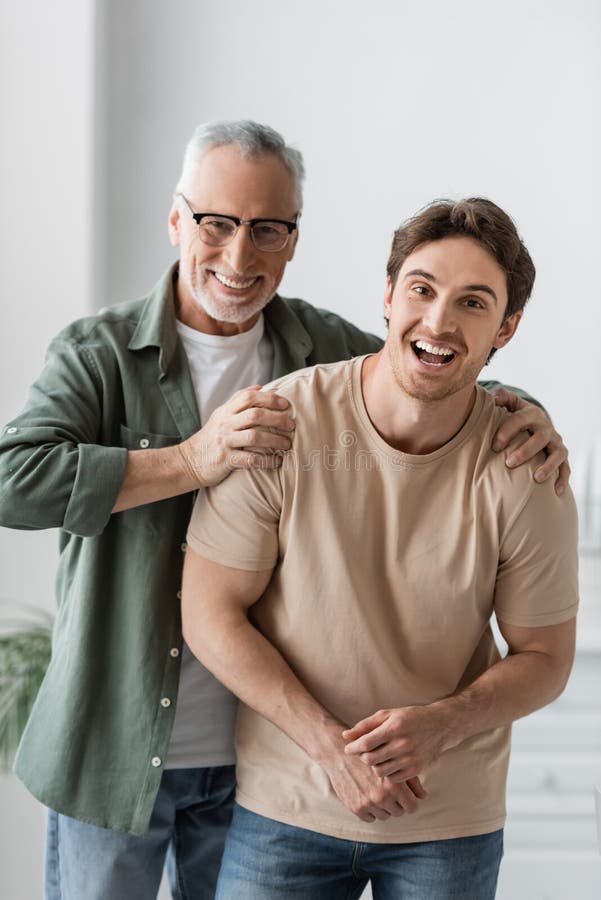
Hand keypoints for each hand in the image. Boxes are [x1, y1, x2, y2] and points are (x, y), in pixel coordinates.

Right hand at [178, 386, 294, 486]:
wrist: (188, 461)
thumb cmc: (210, 437)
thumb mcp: (221, 414)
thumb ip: (239, 400)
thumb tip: (261, 387)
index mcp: (226, 411)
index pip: (249, 397)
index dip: (269, 399)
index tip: (286, 404)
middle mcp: (225, 424)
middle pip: (255, 415)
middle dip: (277, 419)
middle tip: (291, 425)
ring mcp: (225, 441)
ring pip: (255, 436)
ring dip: (275, 440)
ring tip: (287, 444)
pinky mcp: (226, 460)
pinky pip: (250, 459)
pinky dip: (266, 461)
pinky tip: (277, 462)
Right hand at [320, 737, 427, 822]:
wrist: (339, 754)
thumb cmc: (369, 753)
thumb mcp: (393, 761)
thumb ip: (412, 780)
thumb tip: (425, 796)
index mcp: (395, 785)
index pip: (412, 807)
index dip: (410, 801)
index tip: (405, 795)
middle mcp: (382, 796)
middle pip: (399, 812)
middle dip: (396, 803)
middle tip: (388, 790)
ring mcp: (368, 804)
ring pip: (384, 816)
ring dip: (383, 807)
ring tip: (376, 790)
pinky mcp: (356, 808)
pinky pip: (370, 818)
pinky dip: (369, 810)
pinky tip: (366, 794)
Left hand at [343, 706, 446, 782]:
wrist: (440, 726)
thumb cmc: (410, 718)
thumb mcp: (388, 715)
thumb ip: (366, 725)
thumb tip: (345, 736)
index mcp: (394, 728)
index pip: (366, 743)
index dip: (353, 748)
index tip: (348, 749)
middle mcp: (402, 744)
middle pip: (370, 759)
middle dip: (362, 757)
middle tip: (363, 753)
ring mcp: (410, 759)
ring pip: (380, 771)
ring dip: (374, 766)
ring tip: (375, 757)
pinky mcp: (416, 770)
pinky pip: (393, 778)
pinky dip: (387, 772)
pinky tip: (388, 763)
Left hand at [490, 388, 569, 495]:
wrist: (537, 423)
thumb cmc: (518, 416)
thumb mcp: (512, 404)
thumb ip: (503, 397)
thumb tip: (494, 397)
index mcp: (531, 414)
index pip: (519, 420)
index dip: (507, 433)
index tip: (495, 447)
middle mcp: (546, 428)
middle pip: (540, 438)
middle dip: (525, 451)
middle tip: (509, 463)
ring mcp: (556, 442)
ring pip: (557, 454)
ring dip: (548, 466)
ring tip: (536, 478)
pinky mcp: (562, 455)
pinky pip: (565, 468)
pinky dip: (562, 479)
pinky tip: (556, 491)